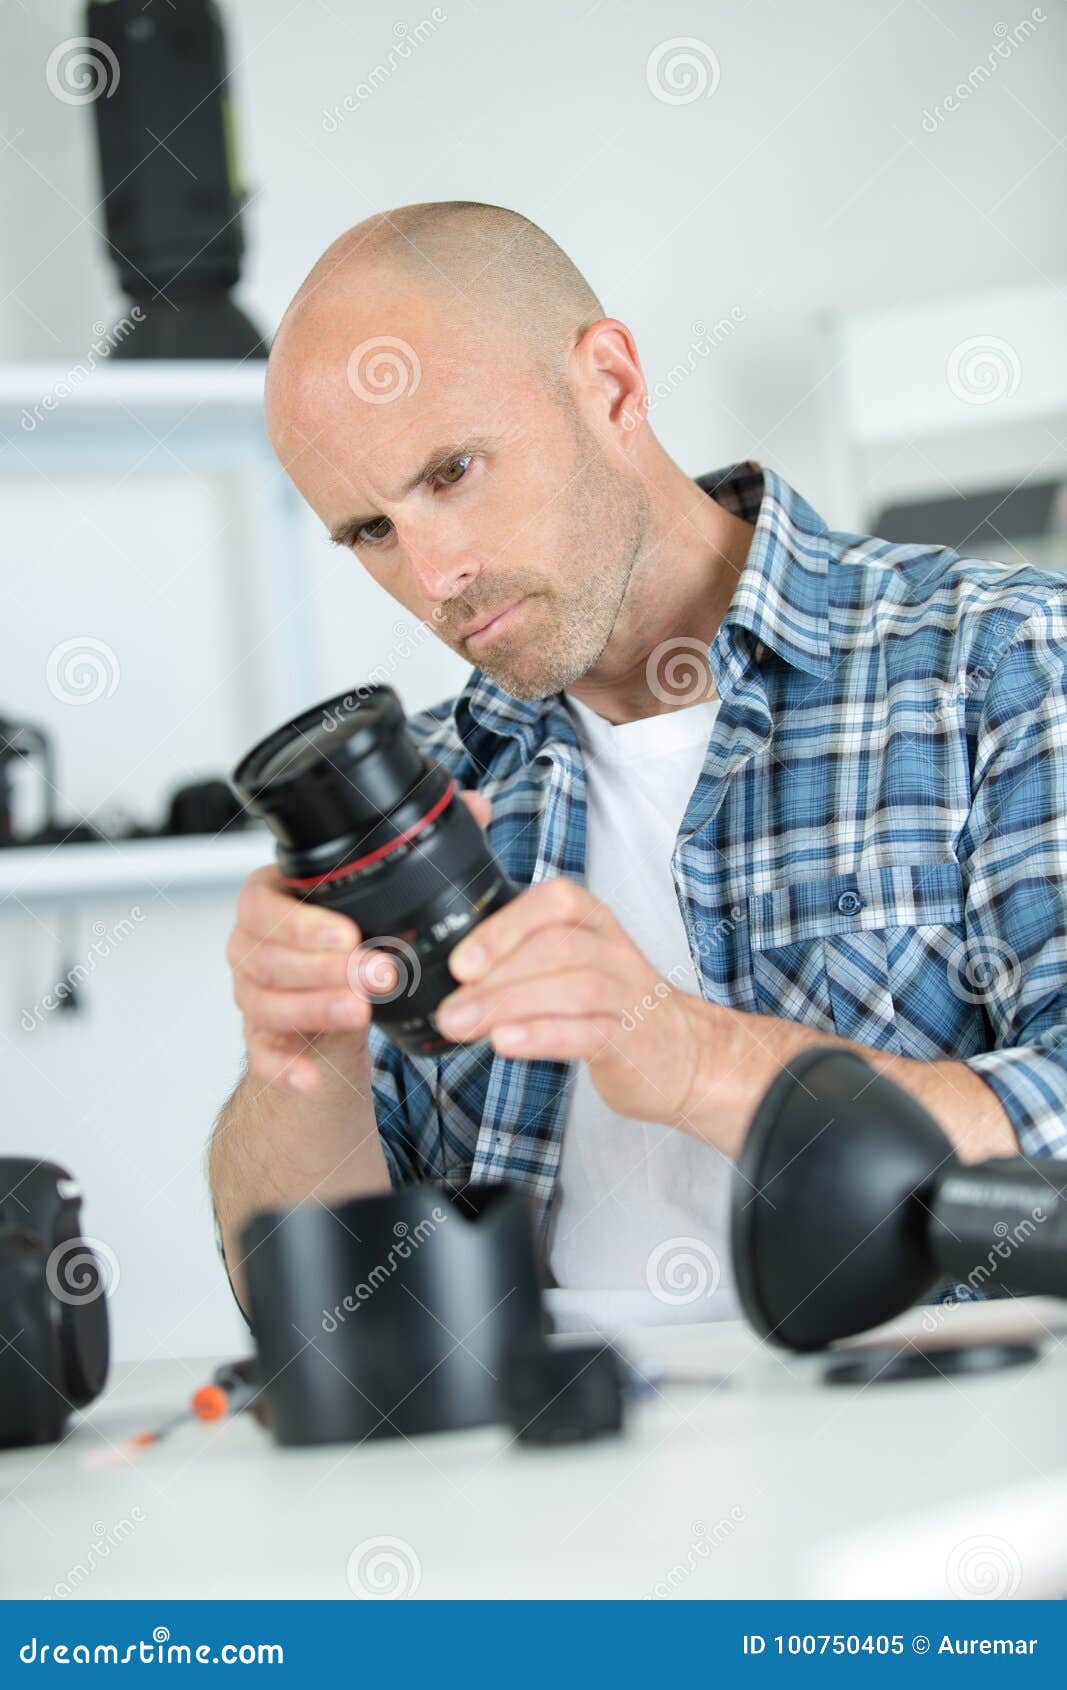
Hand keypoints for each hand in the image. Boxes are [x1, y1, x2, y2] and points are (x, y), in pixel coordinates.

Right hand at [228, 789, 491, 1091]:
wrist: (329, 1008)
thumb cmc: (352, 940)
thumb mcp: (380, 895)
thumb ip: (424, 845)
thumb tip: (473, 806)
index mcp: (273, 899)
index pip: (264, 903)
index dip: (303, 922)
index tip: (349, 933)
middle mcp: (253, 945)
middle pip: (268, 955)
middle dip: (323, 967)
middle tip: (377, 974)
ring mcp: (253, 993)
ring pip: (265, 1002)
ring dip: (314, 1009)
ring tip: (360, 1013)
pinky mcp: (263, 1039)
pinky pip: (263, 1054)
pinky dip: (286, 1066)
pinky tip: (314, 1075)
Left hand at [435, 877, 712, 1133]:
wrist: (687, 1057)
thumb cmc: (614, 1007)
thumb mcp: (576, 965)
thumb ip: (524, 957)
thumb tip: (453, 972)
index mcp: (596, 924)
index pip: (555, 901)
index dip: (504, 928)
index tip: (460, 963)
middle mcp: (615, 953)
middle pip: (557, 946)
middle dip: (495, 975)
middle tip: (450, 1007)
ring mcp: (629, 998)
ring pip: (572, 987)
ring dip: (508, 1005)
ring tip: (462, 1025)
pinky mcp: (634, 1044)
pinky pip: (588, 1033)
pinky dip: (542, 1035)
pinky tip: (505, 1043)